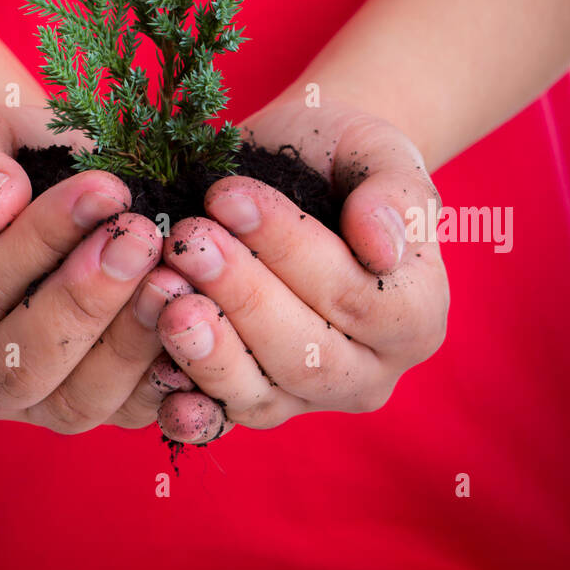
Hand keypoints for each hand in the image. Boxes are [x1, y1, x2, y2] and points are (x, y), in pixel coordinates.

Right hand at [0, 102, 198, 431]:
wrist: (47, 186)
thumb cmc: (4, 158)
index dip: (42, 241)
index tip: (105, 189)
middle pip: (19, 368)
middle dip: (86, 302)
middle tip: (143, 236)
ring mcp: (34, 404)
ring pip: (78, 402)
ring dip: (132, 341)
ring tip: (176, 275)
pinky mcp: (97, 409)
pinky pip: (135, 413)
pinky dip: (170, 377)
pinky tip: (201, 322)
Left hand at [155, 96, 448, 443]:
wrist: (300, 168)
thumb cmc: (344, 156)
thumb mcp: (382, 153)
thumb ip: (394, 199)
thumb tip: (381, 248)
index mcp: (416, 317)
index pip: (355, 297)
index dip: (289, 251)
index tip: (228, 197)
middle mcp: (369, 372)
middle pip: (307, 355)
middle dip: (240, 296)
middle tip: (187, 241)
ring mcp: (307, 397)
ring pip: (260, 395)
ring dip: (207, 350)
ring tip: (161, 295)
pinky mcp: (252, 402)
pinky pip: (218, 417)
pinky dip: (186, 406)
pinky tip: (154, 376)